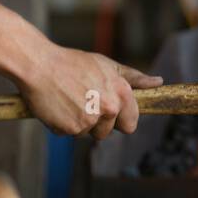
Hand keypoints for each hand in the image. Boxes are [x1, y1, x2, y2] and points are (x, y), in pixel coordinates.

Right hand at [18, 45, 161, 139]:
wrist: (39, 65)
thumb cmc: (73, 63)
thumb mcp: (107, 66)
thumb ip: (133, 78)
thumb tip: (158, 82)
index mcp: (121, 93)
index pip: (131, 123)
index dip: (119, 120)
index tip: (108, 113)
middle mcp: (109, 108)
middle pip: (107, 133)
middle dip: (97, 124)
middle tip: (82, 103)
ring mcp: (90, 120)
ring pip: (87, 134)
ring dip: (78, 123)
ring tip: (68, 100)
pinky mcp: (70, 128)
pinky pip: (68, 134)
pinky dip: (61, 124)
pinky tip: (56, 106)